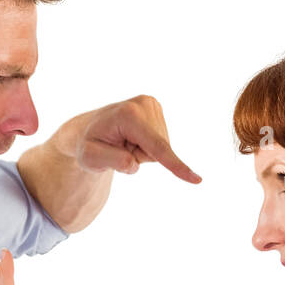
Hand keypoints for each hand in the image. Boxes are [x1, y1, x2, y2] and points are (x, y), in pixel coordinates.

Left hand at [56, 95, 200, 182]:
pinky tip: (132, 137)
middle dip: (140, 156)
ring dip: (142, 151)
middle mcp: (144, 104)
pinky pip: (162, 142)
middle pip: (159, 150)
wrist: (89, 129)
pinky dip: (147, 146)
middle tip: (118, 147)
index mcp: (129, 115)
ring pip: (162, 147)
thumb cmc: (88, 146)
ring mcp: (152, 104)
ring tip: (123, 141)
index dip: (176, 165)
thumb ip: (111, 161)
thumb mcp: (90, 159)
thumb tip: (132, 164)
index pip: (157, 147)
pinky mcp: (156, 108)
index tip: (196, 180)